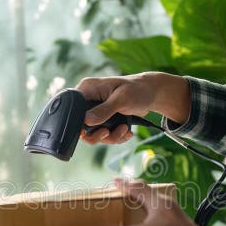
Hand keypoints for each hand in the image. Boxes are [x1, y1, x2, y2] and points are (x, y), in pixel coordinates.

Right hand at [76, 72, 190, 144]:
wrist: (152, 94)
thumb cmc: (137, 90)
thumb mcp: (121, 99)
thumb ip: (104, 110)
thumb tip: (87, 121)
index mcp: (87, 89)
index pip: (72, 108)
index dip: (78, 123)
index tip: (89, 131)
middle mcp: (89, 100)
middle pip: (82, 125)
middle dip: (97, 134)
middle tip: (108, 133)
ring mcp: (97, 111)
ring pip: (94, 133)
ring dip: (111, 136)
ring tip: (124, 130)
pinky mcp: (105, 119)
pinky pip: (105, 135)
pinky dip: (116, 136)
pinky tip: (127, 131)